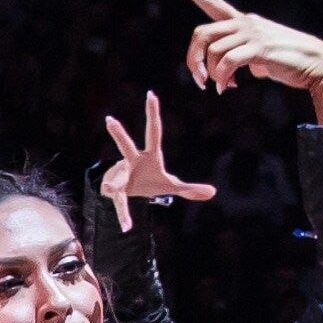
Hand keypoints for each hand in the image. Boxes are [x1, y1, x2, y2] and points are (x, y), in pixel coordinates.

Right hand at [98, 91, 219, 231]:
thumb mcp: (172, 186)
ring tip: (110, 189)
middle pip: (126, 146)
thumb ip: (191, 189)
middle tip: (109, 120)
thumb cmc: (151, 182)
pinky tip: (127, 227)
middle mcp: (132, 161)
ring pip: (117, 180)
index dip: (153, 114)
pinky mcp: (116, 190)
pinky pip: (120, 204)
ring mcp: (122, 174)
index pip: (153, 132)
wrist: (131, 191)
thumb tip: (213, 193)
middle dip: (118, 134)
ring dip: (114, 185)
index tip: (151, 95)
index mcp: (150, 156)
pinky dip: (125, 216)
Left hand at [170, 0, 322, 135]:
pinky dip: (223, 78)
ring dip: (211, 75)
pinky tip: (229, 88)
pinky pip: (228, 63)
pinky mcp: (259, 48)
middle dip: (193, 59)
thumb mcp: (264, 56)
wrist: (318, 64)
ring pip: (213, 51)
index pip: (212, 1)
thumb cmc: (291, 62)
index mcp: (244, 22)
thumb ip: (250, 57)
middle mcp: (245, 23)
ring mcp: (252, 34)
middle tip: (199, 81)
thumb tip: (248, 71)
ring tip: (222, 88)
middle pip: (202, 34)